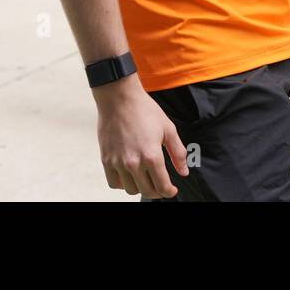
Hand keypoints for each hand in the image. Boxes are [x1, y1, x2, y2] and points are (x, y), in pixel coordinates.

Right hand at [92, 76, 189, 198]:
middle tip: (161, 186)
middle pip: (147, 191)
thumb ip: (178, 152)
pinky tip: (130, 175)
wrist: (119, 98)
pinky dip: (123, 183)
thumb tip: (184, 171)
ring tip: (145, 178)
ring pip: (130, 189)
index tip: (171, 190)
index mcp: (151, 155)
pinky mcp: (106, 160)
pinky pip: (114, 183)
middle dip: (157, 192)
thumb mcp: (168, 129)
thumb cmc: (144, 110)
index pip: (162, 186)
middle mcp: (134, 162)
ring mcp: (118, 162)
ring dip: (140, 187)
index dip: (169, 191)